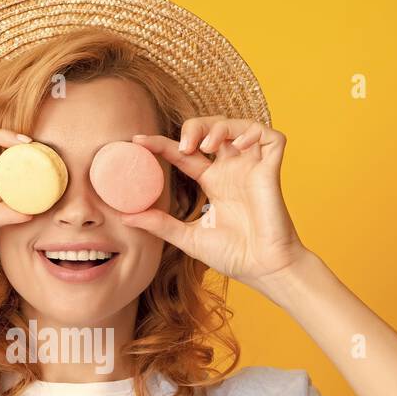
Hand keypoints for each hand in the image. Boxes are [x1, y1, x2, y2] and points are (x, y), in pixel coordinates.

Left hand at [121, 117, 309, 288]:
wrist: (264, 270)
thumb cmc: (234, 256)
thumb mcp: (188, 237)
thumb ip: (160, 224)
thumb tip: (125, 217)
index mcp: (213, 182)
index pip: (184, 153)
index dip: (162, 143)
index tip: (138, 140)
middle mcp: (231, 170)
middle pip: (212, 129)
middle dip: (195, 127)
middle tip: (183, 145)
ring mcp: (252, 168)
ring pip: (239, 126)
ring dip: (219, 127)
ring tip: (206, 146)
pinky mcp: (272, 170)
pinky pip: (271, 137)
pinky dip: (253, 132)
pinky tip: (239, 146)